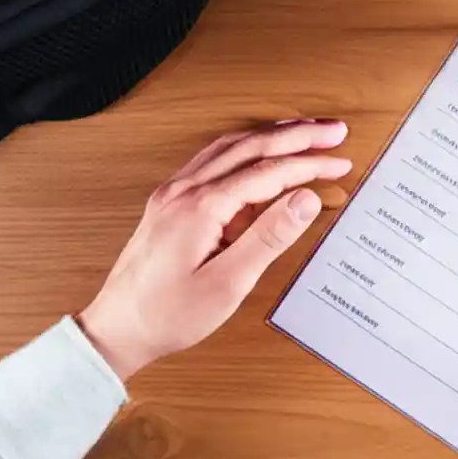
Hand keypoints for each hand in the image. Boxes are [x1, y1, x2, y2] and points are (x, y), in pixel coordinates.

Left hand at [78, 121, 351, 380]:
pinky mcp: (168, 202)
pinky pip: (211, 159)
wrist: (117, 328)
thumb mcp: (228, 283)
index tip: (340, 162)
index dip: (309, 165)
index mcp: (200, 207)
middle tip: (333, 130)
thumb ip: (269, 237)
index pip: (268, 172)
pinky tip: (256, 151)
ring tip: (303, 131)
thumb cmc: (169, 314)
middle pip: (250, 147)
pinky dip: (243, 148)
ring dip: (270, 135)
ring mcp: (173, 193)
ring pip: (229, 147)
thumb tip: (306, 199)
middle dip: (296, 135)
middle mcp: (184, 190)